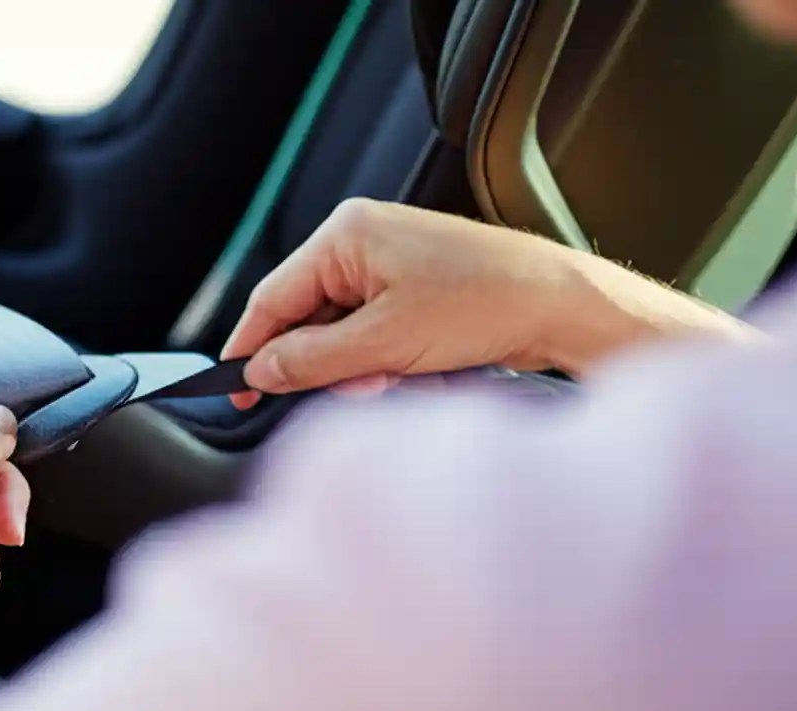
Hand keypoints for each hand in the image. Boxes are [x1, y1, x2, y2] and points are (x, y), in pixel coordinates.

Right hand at [223, 198, 751, 407]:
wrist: (560, 303)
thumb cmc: (485, 302)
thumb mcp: (384, 344)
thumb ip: (312, 360)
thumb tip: (262, 371)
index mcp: (345, 234)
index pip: (272, 297)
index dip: (250, 349)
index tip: (235, 389)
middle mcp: (362, 238)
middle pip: (305, 315)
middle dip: (323, 363)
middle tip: (354, 389)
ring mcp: (389, 260)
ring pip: (340, 329)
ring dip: (358, 365)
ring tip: (398, 377)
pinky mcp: (412, 284)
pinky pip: (371, 328)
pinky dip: (381, 357)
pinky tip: (413, 368)